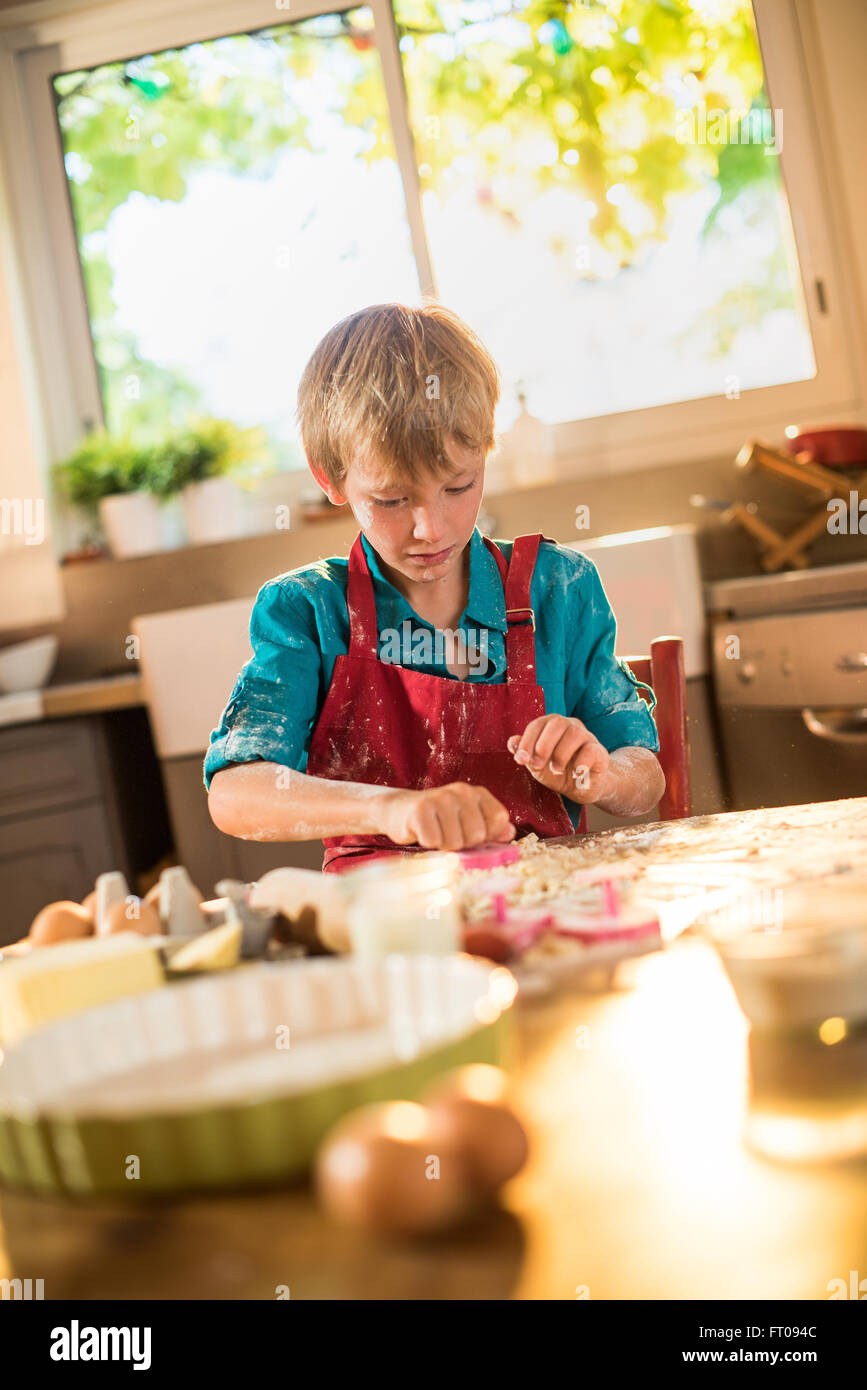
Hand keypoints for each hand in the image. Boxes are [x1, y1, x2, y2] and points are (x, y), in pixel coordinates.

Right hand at [379, 782, 515, 851]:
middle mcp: (461, 791)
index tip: (470, 833)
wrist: (399, 810)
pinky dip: (428, 844)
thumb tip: (511, 833)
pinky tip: (422, 832)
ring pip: (455, 841)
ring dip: (443, 846)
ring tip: (435, 833)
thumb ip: (491, 828)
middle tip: (448, 833)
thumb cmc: (438, 820)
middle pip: (477, 835)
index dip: (487, 835)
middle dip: (462, 843)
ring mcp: (441, 798)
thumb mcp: (467, 821)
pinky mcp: (421, 809)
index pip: (499, 820)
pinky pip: (434, 841)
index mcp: (477, 793)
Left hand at [507, 715, 609, 803]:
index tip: (521, 760)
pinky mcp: (600, 752)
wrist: (582, 787)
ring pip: (574, 733)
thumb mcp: (537, 764)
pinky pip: (592, 750)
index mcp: (551, 726)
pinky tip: (575, 774)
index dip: (527, 742)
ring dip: (561, 754)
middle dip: (543, 746)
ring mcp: (586, 737)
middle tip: (537, 765)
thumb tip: (512, 743)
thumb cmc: (558, 771)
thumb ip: (524, 753)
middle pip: (556, 723)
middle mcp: (570, 726)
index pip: (537, 725)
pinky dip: (582, 762)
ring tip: (556, 770)